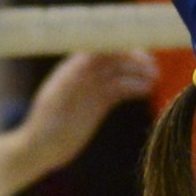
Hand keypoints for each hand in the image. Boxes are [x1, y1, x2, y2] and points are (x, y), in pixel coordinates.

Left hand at [30, 49, 157, 163]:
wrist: (41, 150)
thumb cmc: (44, 125)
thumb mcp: (56, 102)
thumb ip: (71, 80)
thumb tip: (87, 58)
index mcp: (71, 68)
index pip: (99, 48)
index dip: (118, 45)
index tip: (136, 46)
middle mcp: (83, 75)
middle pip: (112, 59)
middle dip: (132, 59)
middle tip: (151, 65)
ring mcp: (91, 89)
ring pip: (118, 74)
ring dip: (137, 72)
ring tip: (154, 77)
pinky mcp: (99, 104)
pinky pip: (119, 90)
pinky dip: (133, 88)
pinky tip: (147, 89)